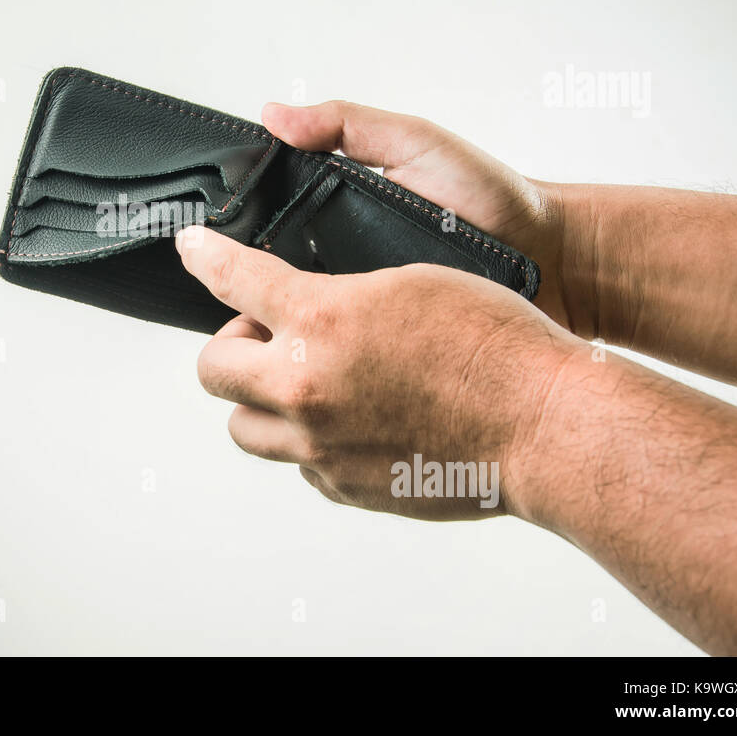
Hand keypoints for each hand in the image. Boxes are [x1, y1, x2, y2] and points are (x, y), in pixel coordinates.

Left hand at [177, 225, 576, 518]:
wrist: (543, 424)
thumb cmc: (493, 344)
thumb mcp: (407, 281)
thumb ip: (335, 294)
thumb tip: (300, 306)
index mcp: (321, 320)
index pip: (234, 279)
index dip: (206, 257)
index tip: (193, 250)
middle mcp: (306, 386)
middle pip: (212, 369)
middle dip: (232, 347)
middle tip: (269, 335)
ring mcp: (320, 445)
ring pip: (244, 427)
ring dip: (260, 399)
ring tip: (306, 381)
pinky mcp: (343, 485)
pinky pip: (296, 462)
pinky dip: (307, 438)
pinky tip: (351, 418)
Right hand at [262, 100, 572, 331]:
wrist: (548, 256)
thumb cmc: (486, 194)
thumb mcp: (412, 141)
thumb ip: (345, 123)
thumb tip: (275, 113)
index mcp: (334, 215)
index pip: (266, 227)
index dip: (240, 232)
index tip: (218, 232)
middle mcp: (341, 265)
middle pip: (273, 279)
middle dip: (260, 281)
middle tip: (259, 277)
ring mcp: (363, 307)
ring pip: (305, 317)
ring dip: (297, 314)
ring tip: (289, 309)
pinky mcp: (388, 343)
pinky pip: (350, 343)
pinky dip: (340, 339)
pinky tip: (332, 336)